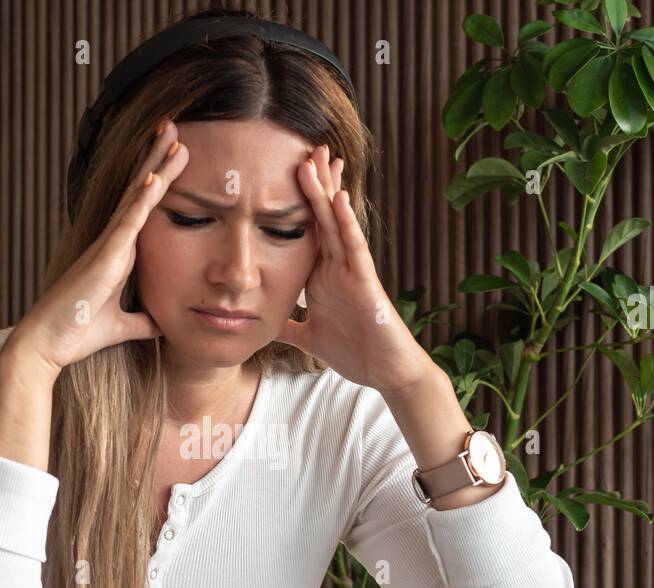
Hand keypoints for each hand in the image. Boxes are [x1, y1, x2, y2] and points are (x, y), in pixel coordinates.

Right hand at [4, 119, 189, 376]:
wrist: (45, 345)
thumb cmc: (75, 333)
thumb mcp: (121, 327)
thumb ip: (141, 322)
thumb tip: (162, 325)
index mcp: (117, 254)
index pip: (142, 209)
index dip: (158, 181)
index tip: (174, 155)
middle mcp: (112, 243)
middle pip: (138, 192)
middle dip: (157, 159)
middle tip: (174, 127)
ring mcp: (107, 246)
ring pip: (136, 198)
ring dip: (155, 167)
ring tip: (172, 136)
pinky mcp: (104, 258)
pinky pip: (128, 224)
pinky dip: (142, 200)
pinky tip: (155, 177)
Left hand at [275, 145, 430, 398]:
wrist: (386, 373)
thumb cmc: (356, 353)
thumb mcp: (310, 338)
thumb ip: (290, 327)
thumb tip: (266, 325)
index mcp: (322, 277)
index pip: (305, 233)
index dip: (295, 206)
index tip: (280, 177)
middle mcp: (337, 268)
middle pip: (320, 219)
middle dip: (312, 186)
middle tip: (302, 149)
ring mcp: (352, 272)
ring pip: (335, 224)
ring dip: (325, 192)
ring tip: (315, 160)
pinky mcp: (366, 282)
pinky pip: (354, 248)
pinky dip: (345, 223)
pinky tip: (338, 198)